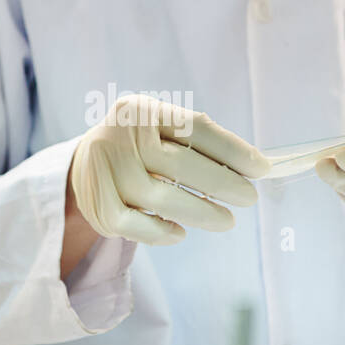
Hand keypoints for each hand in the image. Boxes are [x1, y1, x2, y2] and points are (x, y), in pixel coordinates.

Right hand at [70, 94, 268, 245]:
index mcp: (141, 111)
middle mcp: (120, 136)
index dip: (233, 150)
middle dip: (223, 184)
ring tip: (226, 221)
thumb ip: (195, 144)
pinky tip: (180, 233)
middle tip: (249, 198)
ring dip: (202, 213)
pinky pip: (137, 225)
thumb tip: (252, 168)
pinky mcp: (98, 205)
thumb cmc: (138, 147)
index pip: (195, 128)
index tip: (261, 169)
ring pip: (163, 198)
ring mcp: (105, 171)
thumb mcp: (159, 130)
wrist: (83, 164)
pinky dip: (162, 232)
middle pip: (181, 164)